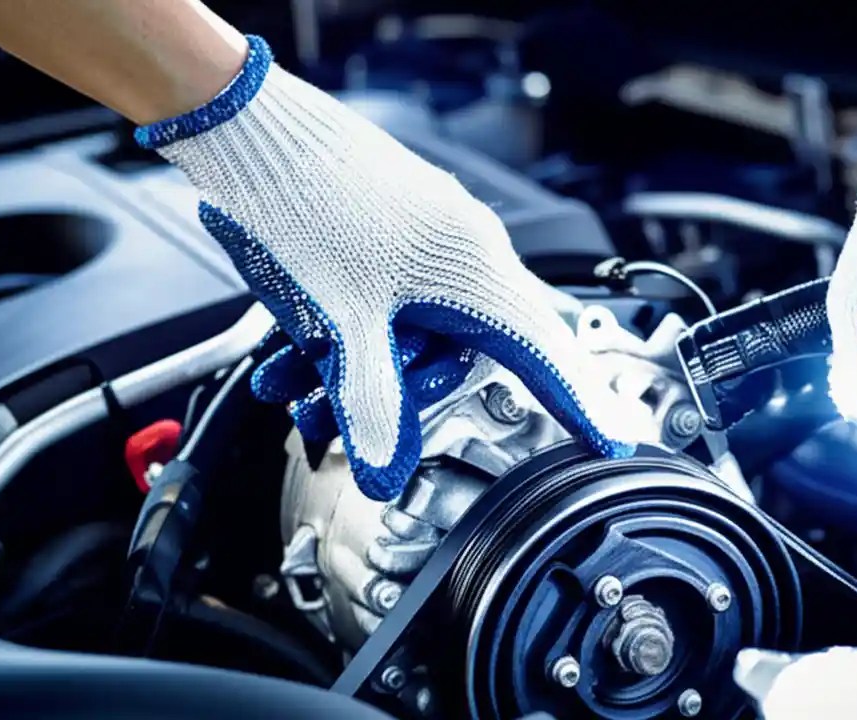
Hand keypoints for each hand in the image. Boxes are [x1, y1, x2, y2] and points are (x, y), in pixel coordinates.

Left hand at [137, 37, 634, 499]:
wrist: (247, 128)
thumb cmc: (306, 203)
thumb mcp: (341, 322)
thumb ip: (370, 403)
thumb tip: (386, 470)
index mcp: (476, 270)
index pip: (543, 353)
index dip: (577, 404)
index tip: (609, 439)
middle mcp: (464, 250)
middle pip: (456, 352)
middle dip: (391, 396)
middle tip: (336, 418)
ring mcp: (427, 238)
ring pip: (409, 330)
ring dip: (352, 368)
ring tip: (293, 384)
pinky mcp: (389, 231)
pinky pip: (383, 301)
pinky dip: (344, 334)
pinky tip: (289, 353)